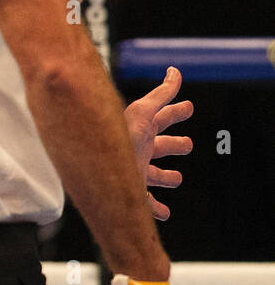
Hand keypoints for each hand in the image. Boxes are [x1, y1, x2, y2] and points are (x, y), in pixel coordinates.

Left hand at [123, 66, 192, 220]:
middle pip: (162, 145)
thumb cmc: (118, 138)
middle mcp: (138, 149)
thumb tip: (174, 71)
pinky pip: (146, 202)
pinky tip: (164, 213)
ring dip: (168, 177)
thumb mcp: (141, 113)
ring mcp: (135, 170)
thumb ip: (161, 93)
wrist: (96, 170)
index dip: (176, 112)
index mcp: (142, 129)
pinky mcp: (131, 191)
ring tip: (176, 178)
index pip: (163, 117)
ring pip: (155, 175)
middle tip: (187, 143)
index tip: (189, 107)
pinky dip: (156, 208)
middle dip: (174, 144)